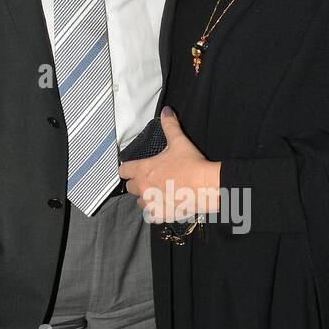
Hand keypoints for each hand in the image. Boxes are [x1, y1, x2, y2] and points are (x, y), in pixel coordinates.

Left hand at [119, 108, 221, 222]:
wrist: (205, 186)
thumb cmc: (191, 165)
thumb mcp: (179, 142)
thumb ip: (170, 126)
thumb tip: (166, 112)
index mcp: (143, 170)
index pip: (123, 170)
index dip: (127, 168)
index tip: (133, 168)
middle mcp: (143, 188)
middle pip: (130, 188)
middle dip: (137, 184)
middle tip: (149, 180)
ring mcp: (152, 203)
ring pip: (140, 203)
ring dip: (145, 198)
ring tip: (157, 193)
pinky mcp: (162, 214)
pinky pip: (151, 216)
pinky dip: (155, 212)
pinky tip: (163, 206)